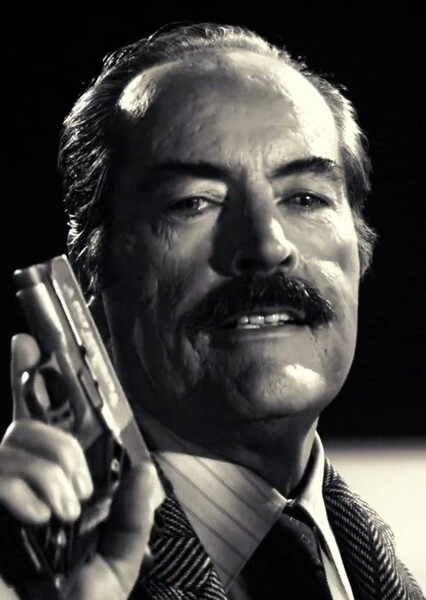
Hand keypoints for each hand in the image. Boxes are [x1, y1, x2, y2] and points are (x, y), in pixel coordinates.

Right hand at [0, 334, 163, 598]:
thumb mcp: (112, 568)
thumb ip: (129, 519)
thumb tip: (144, 469)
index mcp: (42, 491)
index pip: (32, 426)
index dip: (24, 379)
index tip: (26, 343)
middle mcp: (10, 485)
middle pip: (25, 424)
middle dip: (62, 448)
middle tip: (76, 493)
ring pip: (15, 441)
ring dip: (52, 477)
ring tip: (58, 515)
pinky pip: (1, 470)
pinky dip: (25, 491)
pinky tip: (35, 519)